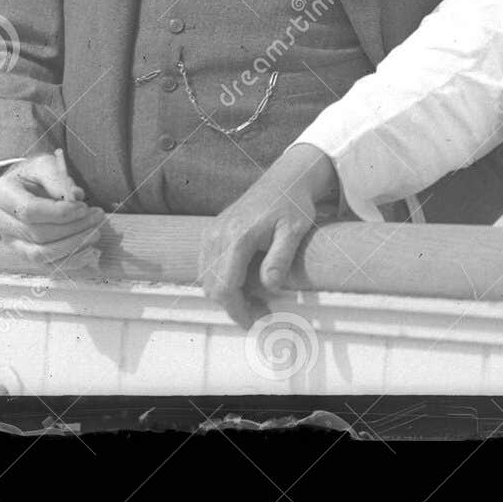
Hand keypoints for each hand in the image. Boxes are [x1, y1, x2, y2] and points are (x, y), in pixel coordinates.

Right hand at [0, 150, 103, 272]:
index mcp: (1, 195)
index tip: (83, 207)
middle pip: (37, 234)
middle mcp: (0, 221)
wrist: (21, 186)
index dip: (60, 213)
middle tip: (98, 216)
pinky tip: (89, 251)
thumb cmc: (34, 174)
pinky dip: (69, 261)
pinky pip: (45, 265)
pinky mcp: (23, 253)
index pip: (29, 210)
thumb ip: (57, 178)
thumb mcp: (44, 164)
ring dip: (73, 245)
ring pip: (40, 254)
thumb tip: (74, 197)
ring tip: (96, 232)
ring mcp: (10, 241)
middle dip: (73, 228)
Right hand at [199, 143, 336, 328]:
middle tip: (262, 312)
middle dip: (234, 306)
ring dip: (227, 294)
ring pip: (206, 278)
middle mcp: (217, 234)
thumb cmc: (292, 204)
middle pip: (212, 286)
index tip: (254, 322)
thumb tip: (269, 286)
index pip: (226, 287)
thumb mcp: (295, 231)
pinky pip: (207, 266)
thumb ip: (280, 259)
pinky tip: (245, 283)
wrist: (284, 179)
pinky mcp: (211, 232)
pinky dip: (221, 280)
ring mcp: (211, 232)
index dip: (238, 310)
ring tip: (257, 299)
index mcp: (237, 236)